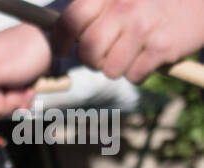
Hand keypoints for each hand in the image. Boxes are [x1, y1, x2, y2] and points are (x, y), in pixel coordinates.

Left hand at [55, 0, 203, 82]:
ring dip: (118, 66)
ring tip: (132, 49)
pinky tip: (149, 54)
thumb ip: (96, 7)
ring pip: (109, 69)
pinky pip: (133, 76)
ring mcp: (144, 27)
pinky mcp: (161, 47)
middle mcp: (125, 6)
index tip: (63, 49)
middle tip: (106, 51)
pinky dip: (139, 72)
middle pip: (88, 52)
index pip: (71, 19)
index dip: (61, 40)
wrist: (200, 0)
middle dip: (93, 59)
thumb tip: (61, 33)